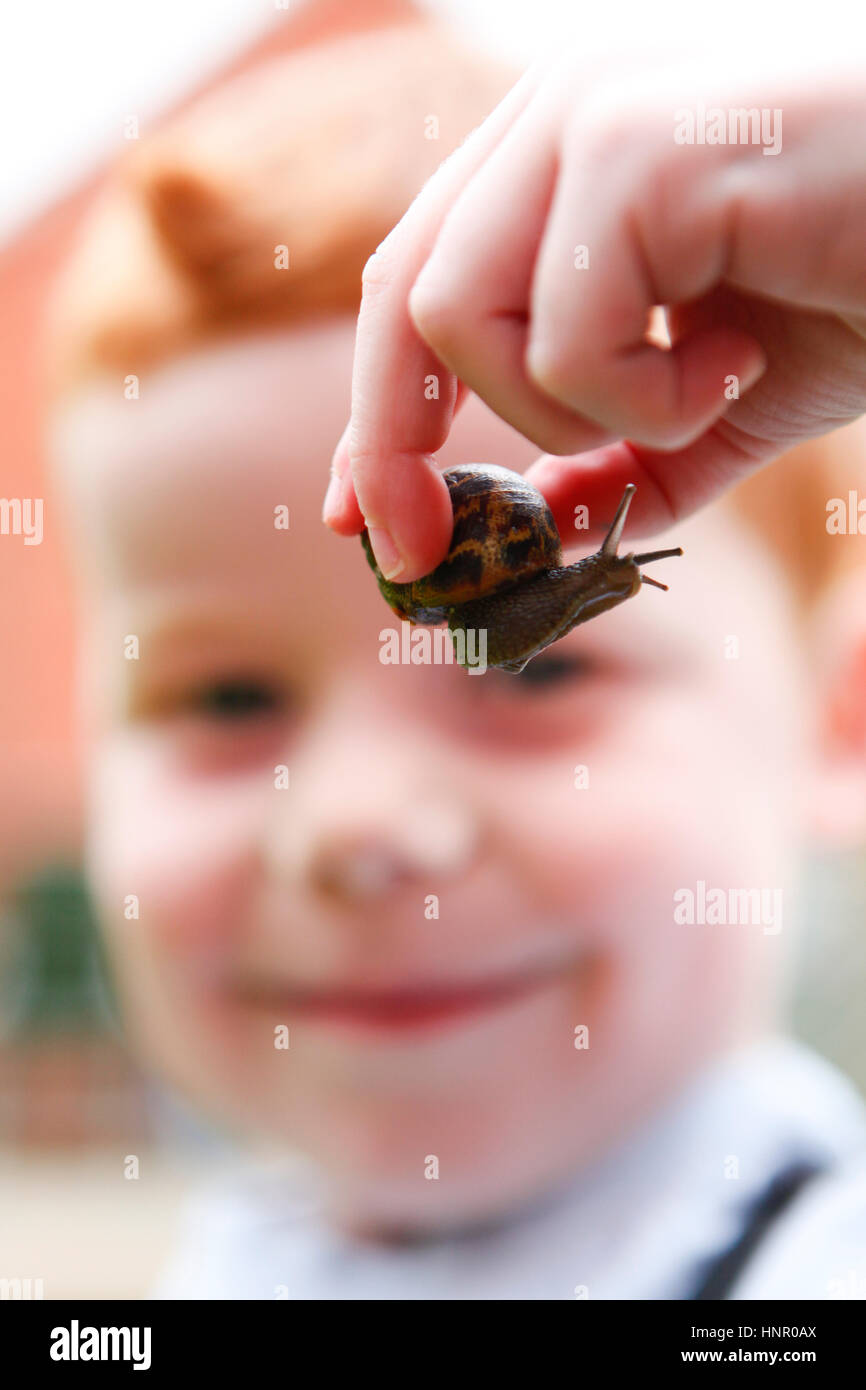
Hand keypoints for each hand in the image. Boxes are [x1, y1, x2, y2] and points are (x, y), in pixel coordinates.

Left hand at [322, 46, 865, 581]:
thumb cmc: (862, 280)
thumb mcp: (722, 401)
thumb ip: (625, 459)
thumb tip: (538, 522)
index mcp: (559, 156)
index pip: (411, 284)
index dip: (375, 414)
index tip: (360, 520)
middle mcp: (556, 115)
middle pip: (398, 299)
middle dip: (389, 447)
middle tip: (419, 552)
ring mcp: (592, 117)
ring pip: (463, 320)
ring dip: (576, 410)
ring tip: (701, 385)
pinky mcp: (642, 148)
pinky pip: (569, 339)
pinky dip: (650, 398)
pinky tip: (741, 353)